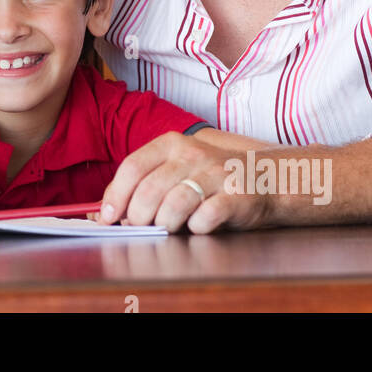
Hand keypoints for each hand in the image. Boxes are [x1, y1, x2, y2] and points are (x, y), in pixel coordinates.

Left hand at [99, 131, 272, 233]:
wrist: (267, 177)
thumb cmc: (210, 178)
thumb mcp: (176, 170)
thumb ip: (143, 185)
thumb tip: (104, 213)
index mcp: (172, 144)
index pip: (133, 167)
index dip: (116, 194)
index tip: (108, 216)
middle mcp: (193, 154)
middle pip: (149, 190)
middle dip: (138, 217)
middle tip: (142, 227)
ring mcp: (217, 173)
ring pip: (174, 205)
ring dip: (165, 224)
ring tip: (169, 227)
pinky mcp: (237, 196)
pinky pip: (205, 217)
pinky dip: (196, 227)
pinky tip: (197, 225)